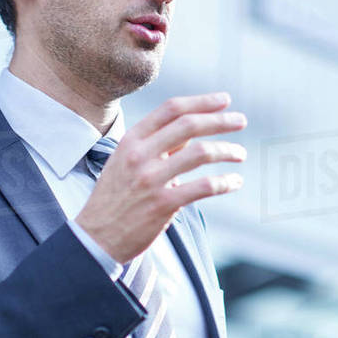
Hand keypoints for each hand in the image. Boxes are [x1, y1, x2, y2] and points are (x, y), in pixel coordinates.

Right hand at [75, 92, 246, 262]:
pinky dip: (225, 182)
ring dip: (227, 150)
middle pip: (189, 125)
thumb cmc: (116, 197)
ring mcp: (151, 179)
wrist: (95, 237)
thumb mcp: (128, 162)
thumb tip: (193, 129)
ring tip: (240, 154)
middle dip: (220, 121)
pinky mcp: (163, 204)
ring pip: (201, 153)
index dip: (201, 102)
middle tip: (241, 121)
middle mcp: (140, 155)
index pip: (171, 109)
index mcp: (132, 140)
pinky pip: (203, 186)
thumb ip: (159, 145)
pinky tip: (235, 182)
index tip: (224, 100)